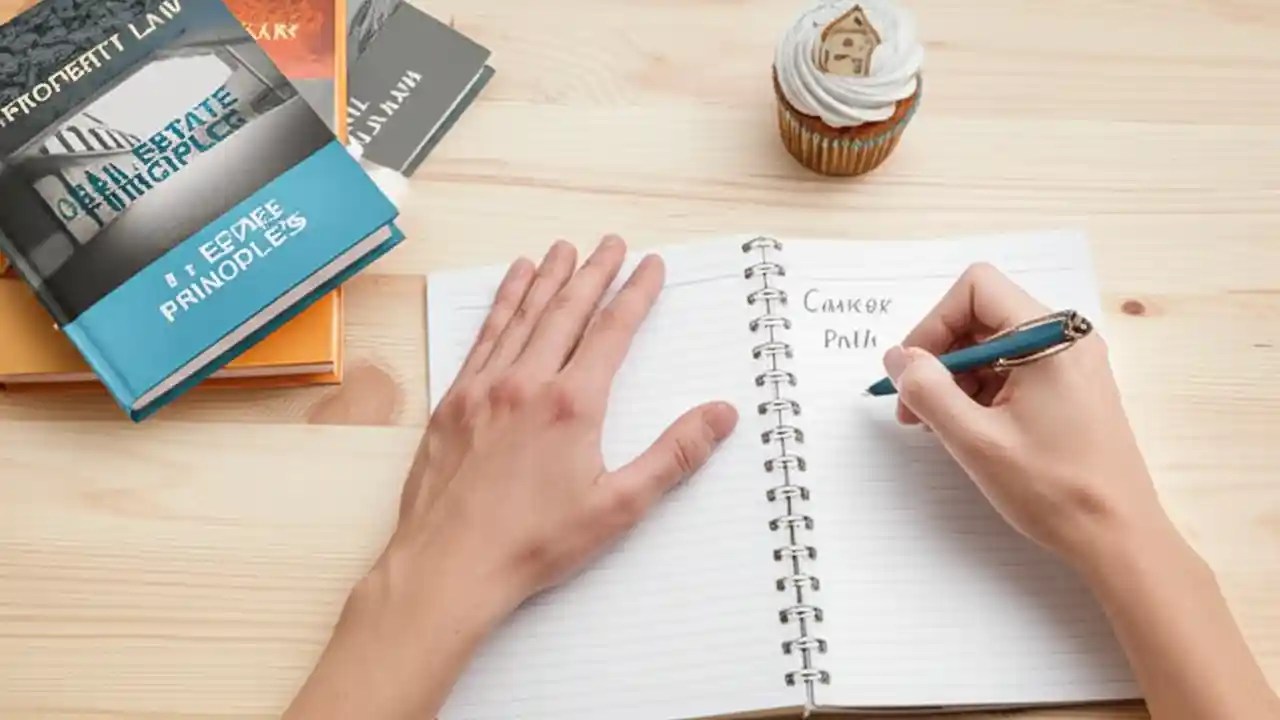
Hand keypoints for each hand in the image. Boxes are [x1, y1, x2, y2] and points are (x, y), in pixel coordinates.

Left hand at [287, 237, 737, 719]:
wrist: (449, 565)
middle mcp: (526, 383)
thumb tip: (721, 415)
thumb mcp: (618, 507)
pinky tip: (510, 286)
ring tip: (563, 249)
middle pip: (567, 312)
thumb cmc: (532, 544)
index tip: (650, 266)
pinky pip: (484, 336)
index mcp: (572, 405)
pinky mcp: (455, 401)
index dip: (636, 294)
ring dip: (547, 278)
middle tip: (612, 244)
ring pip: (522, 315)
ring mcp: (484, 388)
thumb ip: (673, 455)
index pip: (613, 332)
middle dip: (594, 273)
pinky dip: (501, 304)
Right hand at [883, 263, 1165, 565]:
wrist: (1118, 537)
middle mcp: (1066, 339)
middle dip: (940, 355)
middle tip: (914, 407)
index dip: (934, 324)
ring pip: (993, 344)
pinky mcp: (1070, 389)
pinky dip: (980, 392)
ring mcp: (1071, 364)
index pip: (975, 289)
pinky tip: (968, 430)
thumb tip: (897, 357)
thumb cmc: (1054, 490)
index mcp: (1050, 338)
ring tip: (939, 426)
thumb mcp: (976, 440)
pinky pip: (1012, 369)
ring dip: (956, 378)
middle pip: (982, 315)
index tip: (914, 372)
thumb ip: (928, 391)